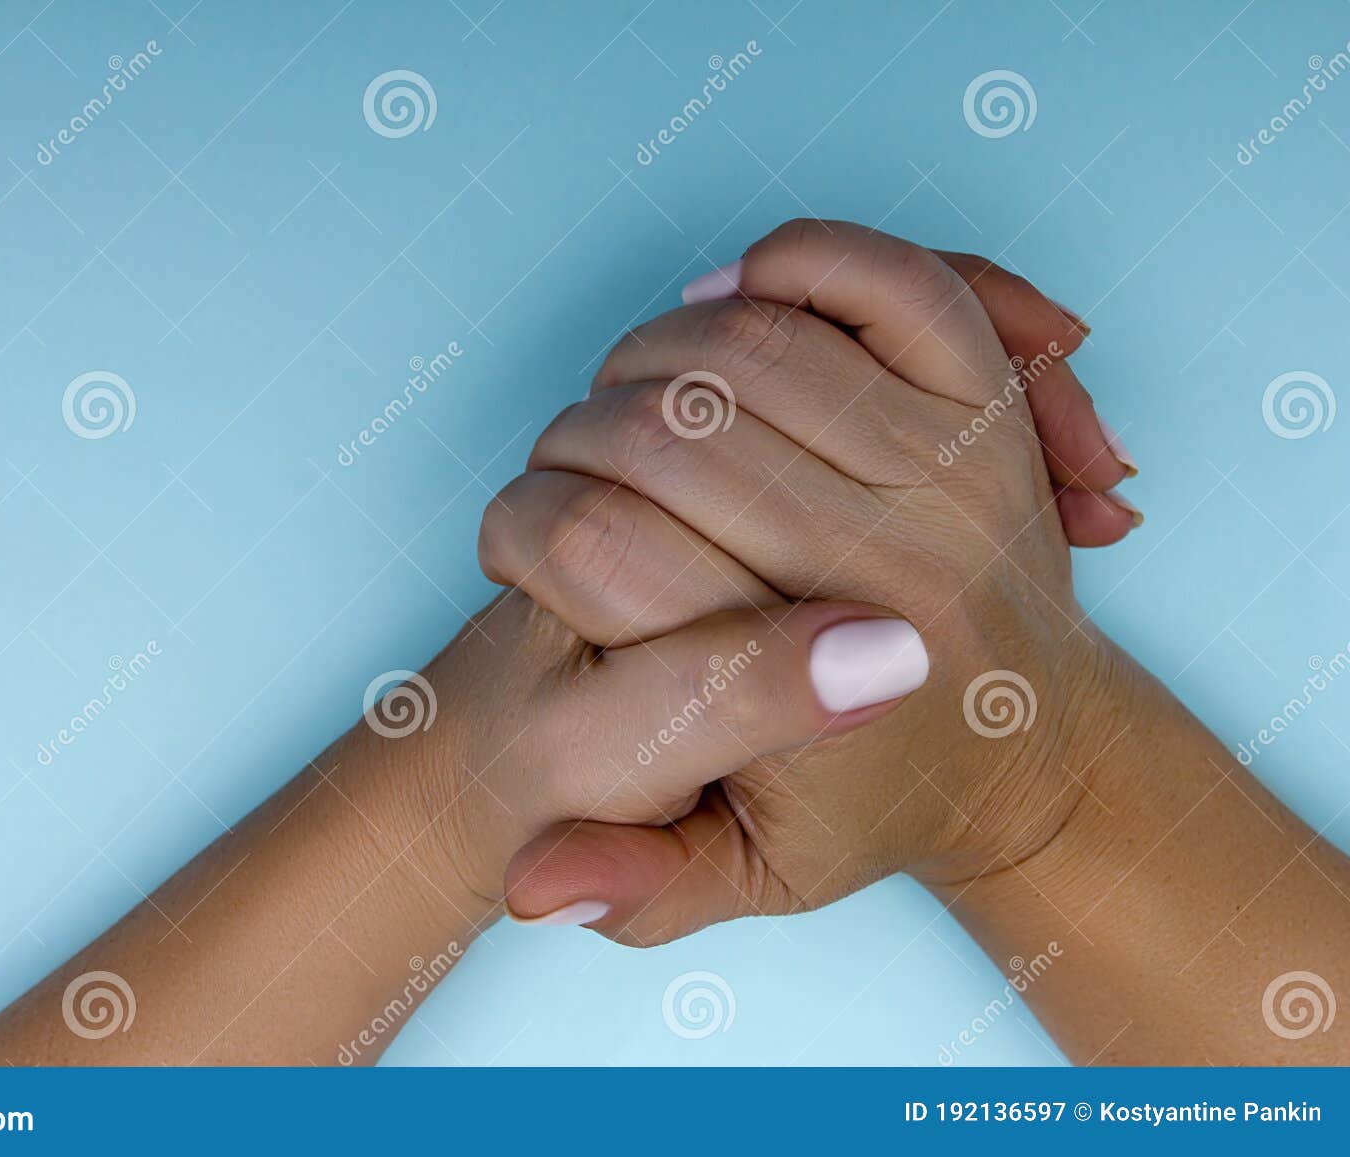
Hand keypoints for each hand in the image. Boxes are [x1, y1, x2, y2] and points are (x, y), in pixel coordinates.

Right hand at [484, 219, 1131, 941]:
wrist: (1031, 753)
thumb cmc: (877, 804)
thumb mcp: (753, 874)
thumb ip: (639, 883)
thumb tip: (527, 884)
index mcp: (810, 676)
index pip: (597, 553)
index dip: (522, 531)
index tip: (518, 545)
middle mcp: (889, 557)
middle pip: (659, 428)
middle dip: (575, 435)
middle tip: (561, 467)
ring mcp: (951, 467)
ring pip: (751, 344)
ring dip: (652, 351)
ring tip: (625, 398)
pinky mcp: (988, 405)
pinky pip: (888, 280)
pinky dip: (797, 262)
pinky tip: (732, 300)